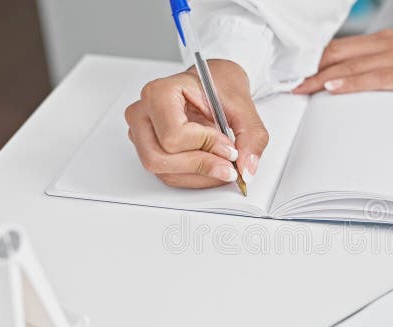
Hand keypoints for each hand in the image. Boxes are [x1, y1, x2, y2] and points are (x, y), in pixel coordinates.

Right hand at [125, 60, 267, 188]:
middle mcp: (142, 113)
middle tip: (229, 165)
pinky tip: (212, 167)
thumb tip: (247, 169)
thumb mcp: (244, 108)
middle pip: (160, 158)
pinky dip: (195, 178)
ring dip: (199, 175)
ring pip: (163, 171)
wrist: (214, 83)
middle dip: (200, 166)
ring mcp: (140, 133)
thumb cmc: (220, 87)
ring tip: (223, 166)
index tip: (230, 147)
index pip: (173, 135)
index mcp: (159, 92)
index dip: (206, 146)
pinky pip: (167, 175)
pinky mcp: (148, 149)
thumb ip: (251, 138)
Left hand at [293, 30, 392, 95]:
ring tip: (300, 87)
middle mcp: (388, 44)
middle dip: (310, 69)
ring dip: (323, 76)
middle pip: (340, 55)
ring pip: (353, 66)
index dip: (313, 60)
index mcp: (384, 41)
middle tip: (285, 82)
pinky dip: (353, 82)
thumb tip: (352, 83)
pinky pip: (378, 78)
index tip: (291, 73)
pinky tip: (335, 87)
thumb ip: (379, 69)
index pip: (340, 49)